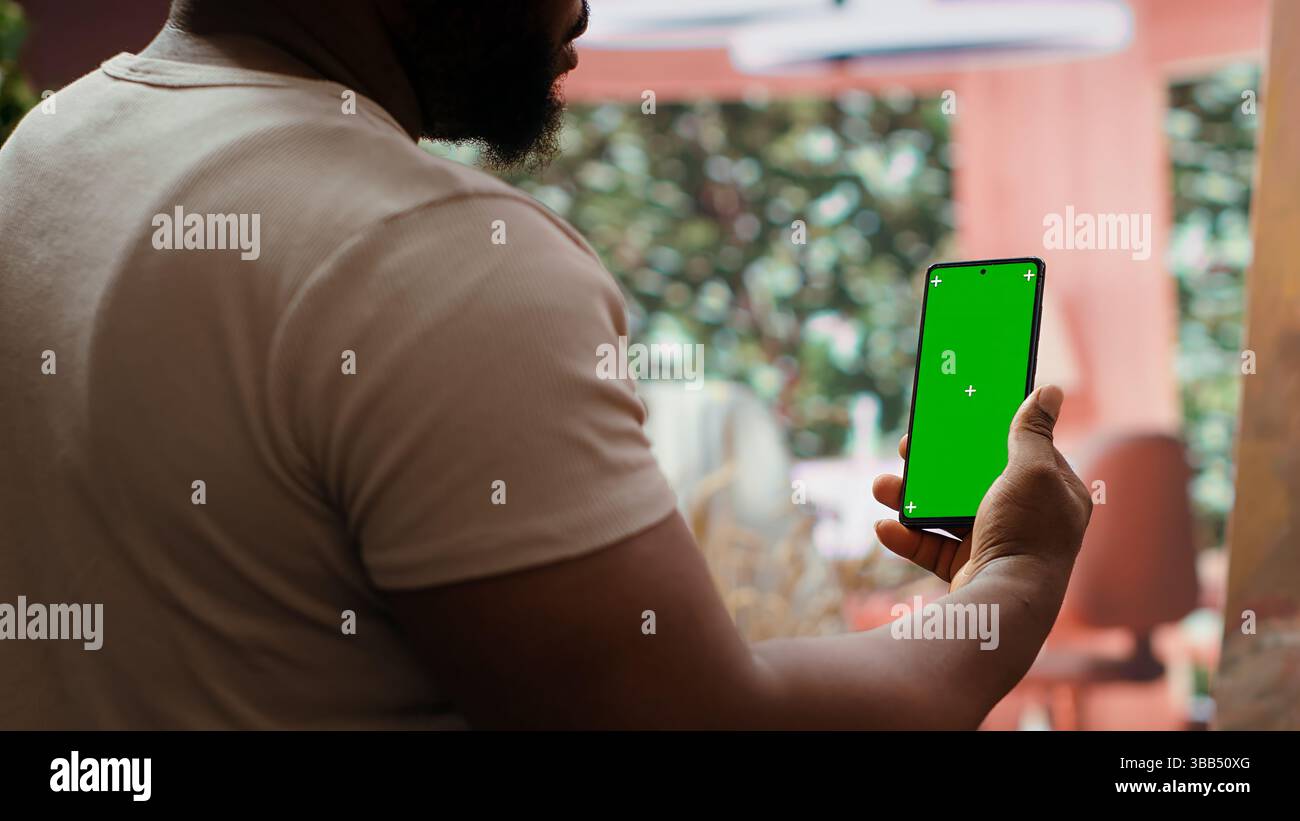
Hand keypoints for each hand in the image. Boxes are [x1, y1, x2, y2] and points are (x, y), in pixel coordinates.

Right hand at [871, 385, 1092, 591]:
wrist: (1005, 604)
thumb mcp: (1032, 470)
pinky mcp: (969, 568)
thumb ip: (1032, 430)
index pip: (1023, 452)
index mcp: (1055, 494)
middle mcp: (1029, 519)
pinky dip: (907, 536)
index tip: (958, 418)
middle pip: (975, 479)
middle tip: (907, 448)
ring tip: (881, 487)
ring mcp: (997, 544)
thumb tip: (1049, 390)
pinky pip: (932, 546)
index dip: (989, 432)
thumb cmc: (1026, 533)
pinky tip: (885, 527)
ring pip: (946, 511)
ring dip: (910, 498)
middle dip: (936, 465)